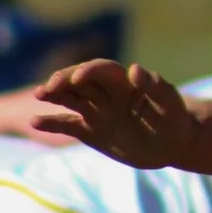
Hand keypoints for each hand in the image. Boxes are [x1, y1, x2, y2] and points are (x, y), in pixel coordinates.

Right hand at [32, 60, 195, 168]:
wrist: (174, 143)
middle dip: (64, 80)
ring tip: (39, 94)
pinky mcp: (92, 131)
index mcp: (124, 82)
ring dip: (54, 94)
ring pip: (70, 98)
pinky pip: (68, 124)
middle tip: (50, 87)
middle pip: (80, 81)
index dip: (88, 71)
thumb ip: (155, 86)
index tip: (77, 78)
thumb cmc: (175, 117)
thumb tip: (134, 69)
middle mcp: (106, 93)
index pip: (101, 70)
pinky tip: (36, 122)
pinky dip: (52, 122)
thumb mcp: (170, 102)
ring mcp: (97, 111)